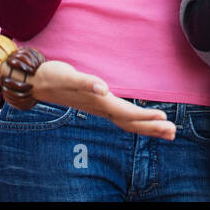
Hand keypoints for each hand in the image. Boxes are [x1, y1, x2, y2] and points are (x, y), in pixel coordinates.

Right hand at [26, 60, 175, 139]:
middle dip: (151, 127)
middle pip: (129, 121)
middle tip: (173, 132)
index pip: (127, 114)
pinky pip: (117, 112)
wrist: (36, 81)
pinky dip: (133, 117)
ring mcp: (97, 105)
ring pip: (125, 120)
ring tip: (165, 129)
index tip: (164, 120)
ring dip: (145, 125)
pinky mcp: (95, 100)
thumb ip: (86, 83)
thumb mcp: (69, 77)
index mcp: (99, 103)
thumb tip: (102, 89)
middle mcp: (100, 106)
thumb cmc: (54, 78)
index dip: (145, 118)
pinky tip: (142, 118)